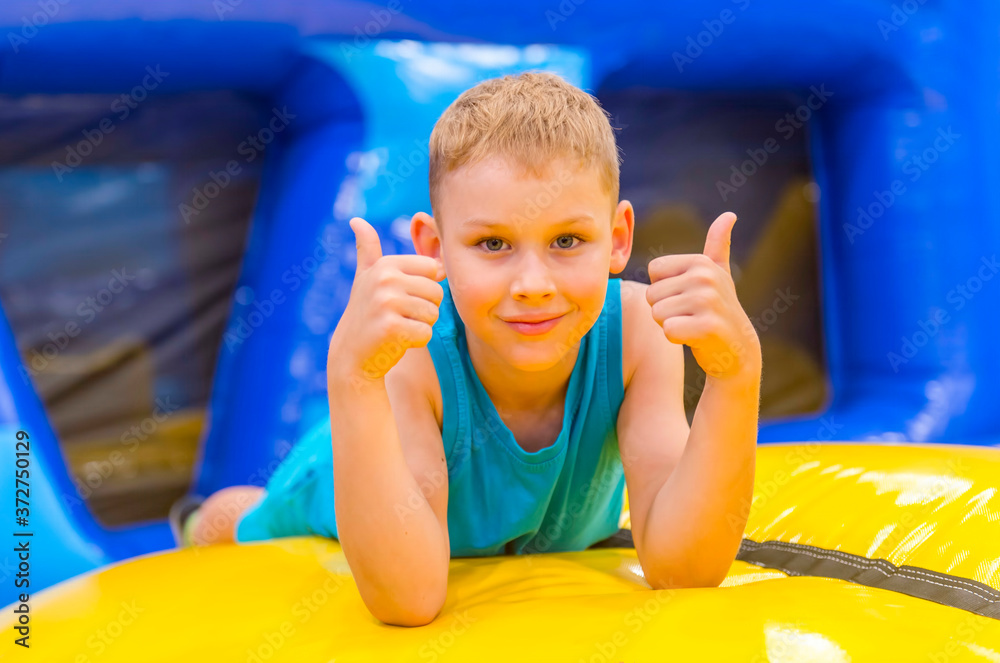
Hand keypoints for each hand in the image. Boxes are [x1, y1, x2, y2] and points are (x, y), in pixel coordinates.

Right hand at [329, 217, 445, 381]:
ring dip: (421, 326)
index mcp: (386, 264)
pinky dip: (416, 341)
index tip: (402, 297)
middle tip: (400, 316)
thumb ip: (367, 248)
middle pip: (436, 293)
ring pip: (433, 314)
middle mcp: (385, 280)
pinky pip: (426, 333)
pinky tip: (397, 341)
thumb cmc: (365, 313)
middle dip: (425, 309)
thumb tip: (356, 220)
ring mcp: (386, 303)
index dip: (424, 288)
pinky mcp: (391, 328)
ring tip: (398, 327)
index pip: (432, 269)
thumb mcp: (365, 277)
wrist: (351, 355)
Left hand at [645, 212, 760, 380]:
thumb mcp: (718, 273)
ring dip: (670, 324)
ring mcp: (708, 301)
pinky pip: (669, 330)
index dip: (664, 289)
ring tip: (693, 325)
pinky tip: (696, 338)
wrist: (737, 350)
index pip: (653, 271)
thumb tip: (729, 215)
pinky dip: (677, 338)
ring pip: (658, 314)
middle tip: (690, 315)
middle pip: (652, 294)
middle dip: (665, 310)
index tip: (686, 297)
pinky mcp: (708, 327)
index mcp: (701, 262)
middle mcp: (705, 277)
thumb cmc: (719, 309)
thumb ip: (718, 245)